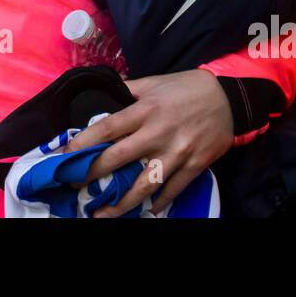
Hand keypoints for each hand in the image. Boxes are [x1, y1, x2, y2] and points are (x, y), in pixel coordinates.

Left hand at [60, 68, 233, 216]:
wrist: (230, 100)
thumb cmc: (188, 88)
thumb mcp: (155, 81)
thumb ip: (129, 89)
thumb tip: (105, 91)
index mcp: (145, 110)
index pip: (107, 128)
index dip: (83, 142)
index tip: (65, 155)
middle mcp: (158, 133)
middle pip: (118, 158)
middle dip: (92, 174)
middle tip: (73, 185)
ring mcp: (176, 153)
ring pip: (144, 184)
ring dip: (120, 203)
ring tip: (101, 214)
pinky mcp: (194, 166)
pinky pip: (172, 190)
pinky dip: (159, 203)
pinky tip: (146, 211)